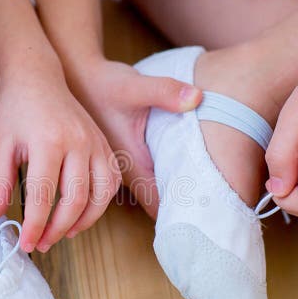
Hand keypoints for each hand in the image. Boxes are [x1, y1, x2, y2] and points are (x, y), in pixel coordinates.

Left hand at [0, 53, 120, 252]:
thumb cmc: (17, 110)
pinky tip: (83, 213)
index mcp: (48, 142)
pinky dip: (101, 203)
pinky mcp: (104, 144)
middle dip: (57, 229)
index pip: (43, 196)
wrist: (38, 77)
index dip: (35, 226)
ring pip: (100, 195)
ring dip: (84, 222)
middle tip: (41, 244)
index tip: (26, 244)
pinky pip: (111, 182)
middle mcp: (78, 143)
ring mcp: (95, 143)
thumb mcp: (2, 146)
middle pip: (75, 200)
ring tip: (63, 234)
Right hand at [66, 58, 201, 218]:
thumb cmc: (103, 85)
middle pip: (158, 205)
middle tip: (220, 214)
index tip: (210, 218)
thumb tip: (197, 97)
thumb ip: (165, 92)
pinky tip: (189, 176)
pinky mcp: (126, 160)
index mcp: (132, 164)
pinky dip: (167, 181)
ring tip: (210, 201)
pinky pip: (149, 180)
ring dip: (176, 197)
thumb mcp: (134, 87)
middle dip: (184, 212)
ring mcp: (125, 168)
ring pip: (153, 195)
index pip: (158, 204)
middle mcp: (128, 173)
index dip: (181, 216)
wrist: (77, 80)